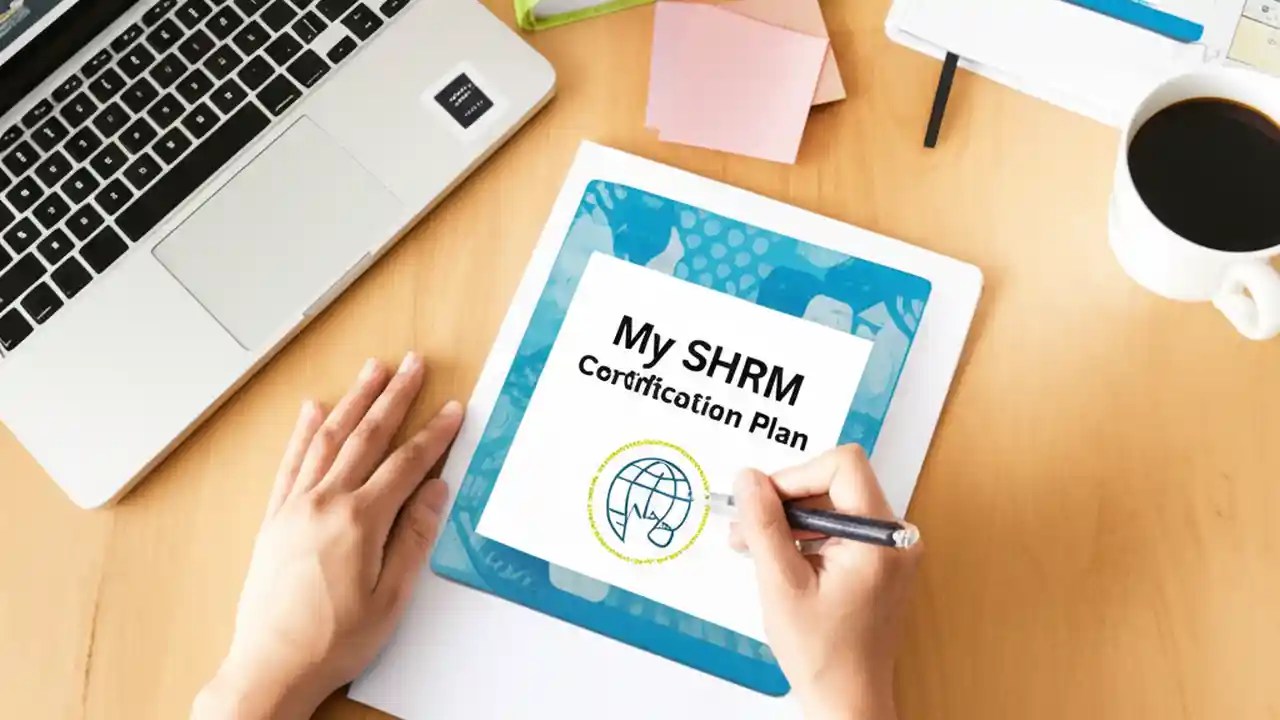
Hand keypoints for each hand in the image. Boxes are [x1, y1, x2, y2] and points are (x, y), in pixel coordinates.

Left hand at [193, 353, 463, 719]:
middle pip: (367, 436)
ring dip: (353, 401)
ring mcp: (295, 507)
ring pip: (328, 439)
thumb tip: (436, 490)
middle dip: (394, 396)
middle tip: (412, 365)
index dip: (434, 434)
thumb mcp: (392, 596)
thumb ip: (415, 536)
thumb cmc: (334, 640)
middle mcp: (325, 503)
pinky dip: (303, 433)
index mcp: (360, 521)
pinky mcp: (274, 519)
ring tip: (371, 371)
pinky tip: (312, 411)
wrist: (272, 665)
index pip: (407, 463)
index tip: (452, 410)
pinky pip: (291, 463)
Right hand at [730, 445, 920, 719]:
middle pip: (837, 484)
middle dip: (786, 500)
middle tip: (747, 523)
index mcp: (881, 538)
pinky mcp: (879, 563)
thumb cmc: (824, 655)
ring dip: (791, 520)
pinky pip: (840, 530)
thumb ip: (764, 525)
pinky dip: (807, 537)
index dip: (796, 476)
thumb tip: (749, 480)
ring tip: (752, 545)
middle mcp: (895, 537)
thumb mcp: (781, 583)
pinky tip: (776, 558)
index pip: (842, 466)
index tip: (764, 500)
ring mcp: (890, 550)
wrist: (848, 700)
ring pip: (834, 506)